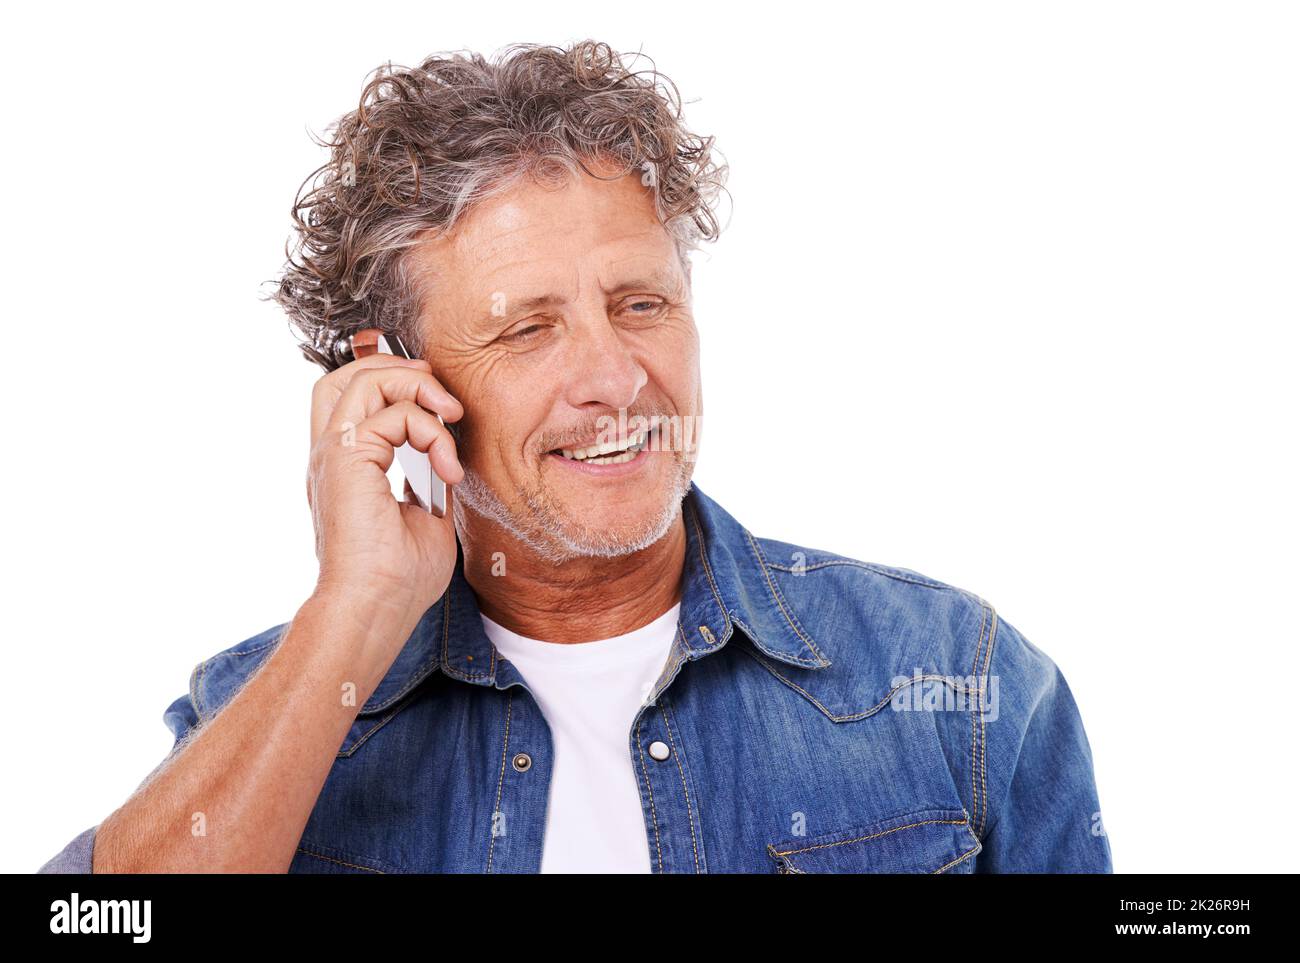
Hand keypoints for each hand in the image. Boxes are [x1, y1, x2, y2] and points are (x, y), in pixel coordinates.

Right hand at [305, 343, 465, 631]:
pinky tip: (446, 469)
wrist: (374, 609)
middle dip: (399, 370)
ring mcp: (333, 454)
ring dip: (418, 389)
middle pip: (346, 377)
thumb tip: (445, 459)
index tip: (441, 409)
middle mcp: (332, 456)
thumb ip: (428, 481)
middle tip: (443, 397)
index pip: (352, 402)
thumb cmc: (398, 581)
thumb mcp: (426, 519)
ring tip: (451, 418)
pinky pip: (392, 413)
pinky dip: (430, 431)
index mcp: (346, 470)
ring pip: (363, 379)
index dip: (391, 384)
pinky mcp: (345, 458)